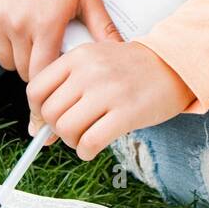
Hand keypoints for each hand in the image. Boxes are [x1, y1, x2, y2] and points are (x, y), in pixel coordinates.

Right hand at [0, 0, 122, 144]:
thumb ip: (101, 26)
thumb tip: (120, 51)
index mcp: (46, 23)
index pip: (44, 74)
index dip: (52, 81)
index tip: (59, 80)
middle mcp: (18, 24)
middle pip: (25, 71)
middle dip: (38, 66)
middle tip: (49, 50)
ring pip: (6, 60)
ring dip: (19, 55)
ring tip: (33, 36)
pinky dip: (1, 42)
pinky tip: (15, 26)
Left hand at [26, 39, 195, 158]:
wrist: (172, 64)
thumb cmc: (130, 68)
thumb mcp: (95, 64)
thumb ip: (66, 88)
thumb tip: (36, 129)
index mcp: (78, 56)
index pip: (36, 89)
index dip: (36, 111)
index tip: (45, 121)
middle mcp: (89, 71)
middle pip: (49, 113)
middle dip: (56, 130)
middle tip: (72, 131)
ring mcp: (108, 92)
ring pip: (66, 129)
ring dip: (71, 142)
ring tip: (84, 138)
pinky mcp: (126, 113)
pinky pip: (90, 142)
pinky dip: (86, 151)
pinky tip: (94, 147)